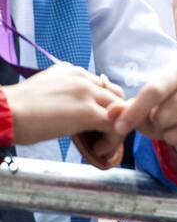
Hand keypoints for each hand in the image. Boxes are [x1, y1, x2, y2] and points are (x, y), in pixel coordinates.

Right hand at [4, 63, 124, 146]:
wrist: (5, 112)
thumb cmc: (17, 109)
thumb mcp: (45, 93)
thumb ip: (64, 97)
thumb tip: (71, 113)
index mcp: (72, 71)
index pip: (102, 86)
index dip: (103, 107)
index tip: (93, 125)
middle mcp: (83, 77)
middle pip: (116, 96)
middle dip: (115, 117)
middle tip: (103, 136)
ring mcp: (87, 93)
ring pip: (120, 111)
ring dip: (116, 129)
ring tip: (101, 145)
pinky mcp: (88, 112)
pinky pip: (115, 125)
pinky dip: (112, 140)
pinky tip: (98, 150)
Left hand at [106, 66, 176, 160]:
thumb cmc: (168, 111)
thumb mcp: (145, 109)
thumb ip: (125, 110)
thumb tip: (110, 113)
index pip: (154, 91)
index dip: (134, 112)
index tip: (119, 128)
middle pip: (165, 116)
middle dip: (157, 127)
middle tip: (162, 124)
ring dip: (171, 139)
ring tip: (176, 131)